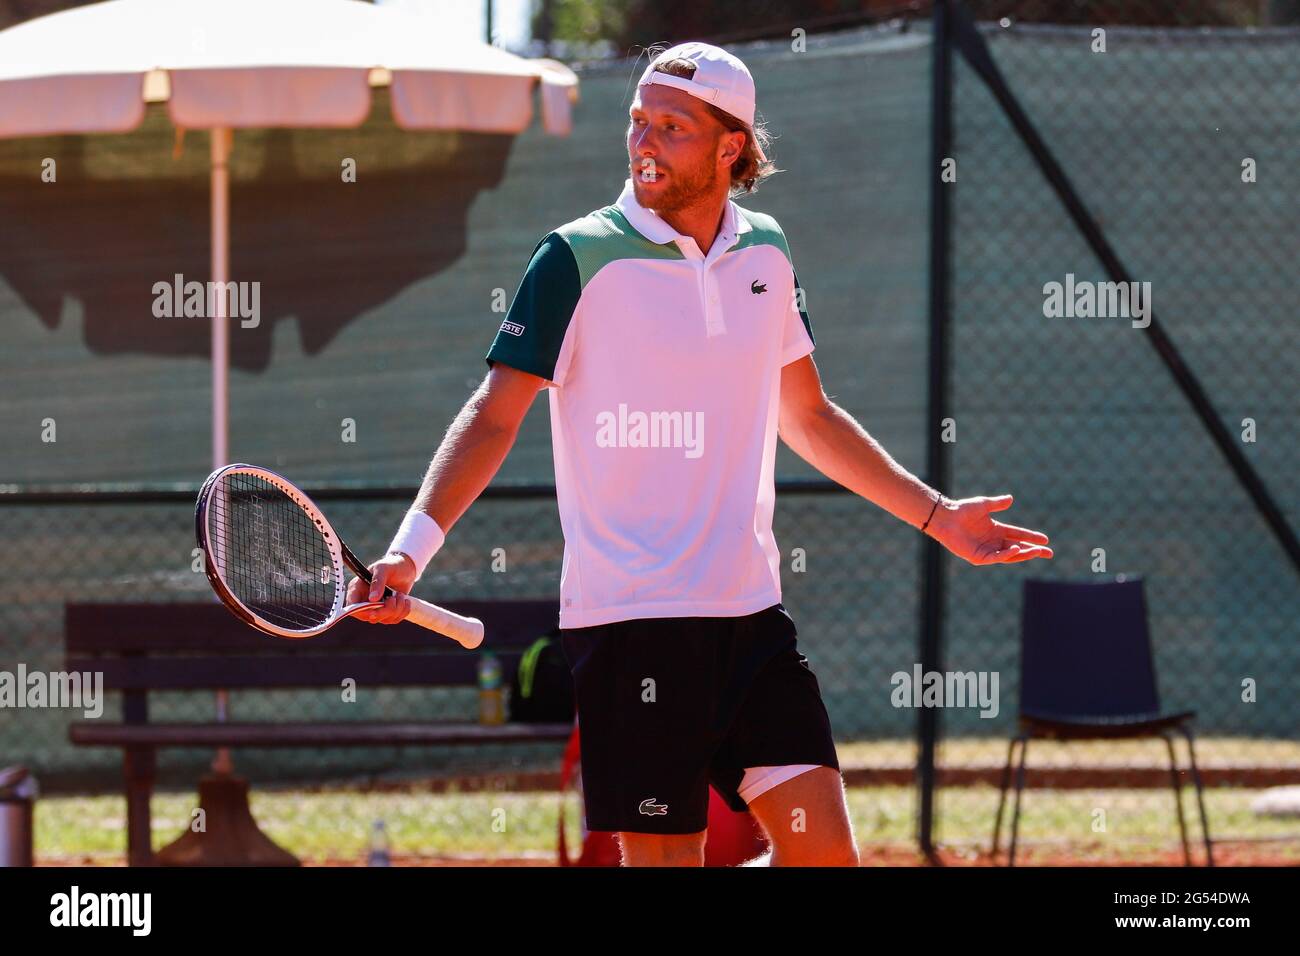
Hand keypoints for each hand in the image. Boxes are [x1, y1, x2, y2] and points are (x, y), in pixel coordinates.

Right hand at [346, 553, 416, 623]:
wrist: (406, 568)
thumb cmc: (391, 565)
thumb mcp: (383, 568)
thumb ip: (377, 582)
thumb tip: (372, 599)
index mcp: (357, 589)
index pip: (352, 606)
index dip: (361, 611)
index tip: (375, 609)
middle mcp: (364, 600)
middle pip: (368, 616)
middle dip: (384, 610)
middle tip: (393, 598)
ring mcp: (376, 607)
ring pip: (383, 619)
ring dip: (396, 609)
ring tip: (400, 595)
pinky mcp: (388, 611)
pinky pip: (393, 620)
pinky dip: (402, 612)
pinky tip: (405, 601)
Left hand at [926, 494, 1052, 565]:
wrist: (946, 517)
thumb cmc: (962, 510)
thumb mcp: (983, 505)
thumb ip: (997, 503)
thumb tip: (1011, 499)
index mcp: (996, 530)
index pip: (1018, 534)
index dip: (1031, 537)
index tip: (1045, 539)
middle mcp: (993, 541)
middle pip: (1018, 548)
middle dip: (1033, 550)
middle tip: (1048, 552)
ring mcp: (986, 550)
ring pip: (1010, 555)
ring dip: (1023, 554)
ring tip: (1037, 552)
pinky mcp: (978, 557)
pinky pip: (996, 558)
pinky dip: (1007, 555)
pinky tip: (1017, 550)